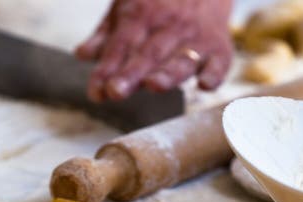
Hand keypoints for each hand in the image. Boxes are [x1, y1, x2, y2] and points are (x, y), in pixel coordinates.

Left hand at [77, 0, 232, 101]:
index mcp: (142, 14)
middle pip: (148, 53)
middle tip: (116, 92)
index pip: (120, 45)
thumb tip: (82, 55)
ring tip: (154, 86)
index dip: (107, 69)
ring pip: (182, 58)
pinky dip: (214, 74)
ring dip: (168, 73)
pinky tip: (204, 85)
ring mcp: (196, 36)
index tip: (96, 92)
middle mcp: (170, 25)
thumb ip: (106, 34)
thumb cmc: (158, 1)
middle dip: (132, 73)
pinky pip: (220, 62)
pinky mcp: (219, 47)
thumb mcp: (126, 6)